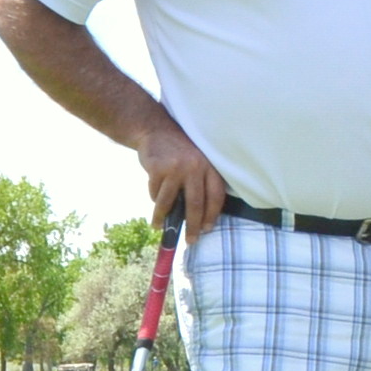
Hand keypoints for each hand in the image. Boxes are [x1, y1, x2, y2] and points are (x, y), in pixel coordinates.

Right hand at [137, 117, 227, 240]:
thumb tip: (201, 217)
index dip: (212, 215)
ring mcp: (175, 168)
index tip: (207, 229)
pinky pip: (155, 193)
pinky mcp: (157, 169)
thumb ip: (202, 182)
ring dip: (163, 218)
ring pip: (170, 202)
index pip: (216, 196)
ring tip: (159, 227)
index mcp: (209, 166)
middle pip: (196, 204)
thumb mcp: (198, 160)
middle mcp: (195, 167)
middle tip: (190, 240)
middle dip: (192, 226)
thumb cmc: (179, 150)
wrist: (154, 129)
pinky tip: (154, 202)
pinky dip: (154, 200)